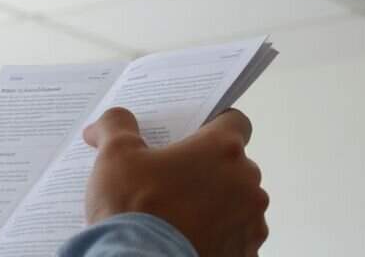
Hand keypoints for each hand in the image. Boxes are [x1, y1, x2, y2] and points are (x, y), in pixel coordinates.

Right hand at [82, 107, 268, 256]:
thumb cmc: (133, 207)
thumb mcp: (115, 155)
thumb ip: (118, 125)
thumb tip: (113, 121)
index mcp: (222, 150)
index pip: (235, 122)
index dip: (213, 125)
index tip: (193, 136)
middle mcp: (247, 184)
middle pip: (234, 165)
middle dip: (208, 169)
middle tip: (171, 179)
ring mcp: (251, 223)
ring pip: (238, 202)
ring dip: (216, 204)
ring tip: (178, 214)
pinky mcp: (247, 255)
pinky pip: (236, 236)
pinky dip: (217, 235)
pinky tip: (186, 238)